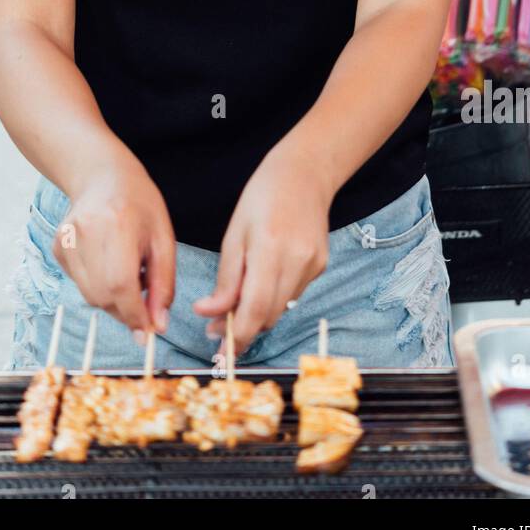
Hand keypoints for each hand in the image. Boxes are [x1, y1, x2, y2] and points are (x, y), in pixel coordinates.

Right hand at [53, 145, 175, 337]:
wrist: (101, 175)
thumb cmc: (139, 203)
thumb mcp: (163, 238)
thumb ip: (163, 283)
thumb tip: (158, 325)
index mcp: (117, 224)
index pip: (121, 285)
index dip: (135, 315)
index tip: (149, 331)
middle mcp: (85, 232)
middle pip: (103, 296)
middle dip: (126, 311)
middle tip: (143, 301)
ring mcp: (67, 241)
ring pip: (90, 296)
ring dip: (113, 300)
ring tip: (127, 272)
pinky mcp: (57, 248)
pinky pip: (80, 285)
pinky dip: (98, 286)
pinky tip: (108, 263)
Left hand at [192, 141, 332, 356]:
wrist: (304, 174)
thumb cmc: (262, 197)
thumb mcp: (234, 234)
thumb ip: (225, 279)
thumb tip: (209, 314)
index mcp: (270, 250)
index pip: (255, 309)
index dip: (238, 337)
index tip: (220, 354)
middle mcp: (297, 262)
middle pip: (269, 316)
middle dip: (243, 329)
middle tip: (216, 330)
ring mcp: (314, 266)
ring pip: (281, 308)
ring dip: (258, 312)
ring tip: (236, 299)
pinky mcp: (321, 266)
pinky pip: (292, 293)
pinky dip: (274, 294)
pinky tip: (265, 274)